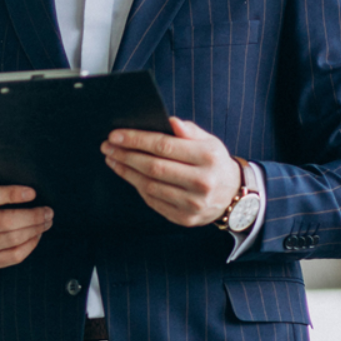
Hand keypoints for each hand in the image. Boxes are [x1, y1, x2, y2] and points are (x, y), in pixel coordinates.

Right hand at [0, 182, 53, 269]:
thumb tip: (28, 189)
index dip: (11, 194)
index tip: (33, 193)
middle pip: (4, 222)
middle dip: (32, 216)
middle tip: (48, 211)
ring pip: (13, 239)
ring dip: (36, 229)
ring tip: (46, 221)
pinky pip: (15, 255)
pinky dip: (31, 244)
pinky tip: (36, 234)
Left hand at [101, 117, 242, 227]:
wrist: (233, 195)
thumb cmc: (214, 162)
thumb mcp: (209, 141)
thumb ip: (188, 130)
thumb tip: (168, 122)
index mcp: (208, 157)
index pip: (164, 146)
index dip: (136, 140)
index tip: (115, 135)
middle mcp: (202, 181)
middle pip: (153, 167)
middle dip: (126, 155)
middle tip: (107, 147)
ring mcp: (194, 203)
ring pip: (150, 186)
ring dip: (126, 172)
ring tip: (113, 160)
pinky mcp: (185, 218)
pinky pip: (154, 202)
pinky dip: (138, 187)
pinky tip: (128, 175)